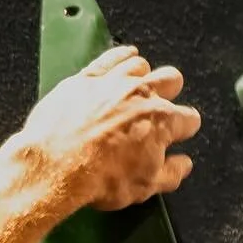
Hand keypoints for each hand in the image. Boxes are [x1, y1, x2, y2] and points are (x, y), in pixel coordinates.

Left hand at [21, 45, 201, 212]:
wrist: (54, 166)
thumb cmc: (100, 179)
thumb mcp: (143, 187)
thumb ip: (170, 174)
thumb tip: (184, 164)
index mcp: (162, 121)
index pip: (188, 119)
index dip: (183, 129)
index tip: (175, 136)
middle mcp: (143, 94)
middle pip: (171, 79)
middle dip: (170, 91)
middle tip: (157, 107)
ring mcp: (114, 82)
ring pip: (140, 66)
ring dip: (143, 75)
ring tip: (136, 88)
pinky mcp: (86, 78)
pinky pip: (110, 57)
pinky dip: (121, 55)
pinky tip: (126, 56)